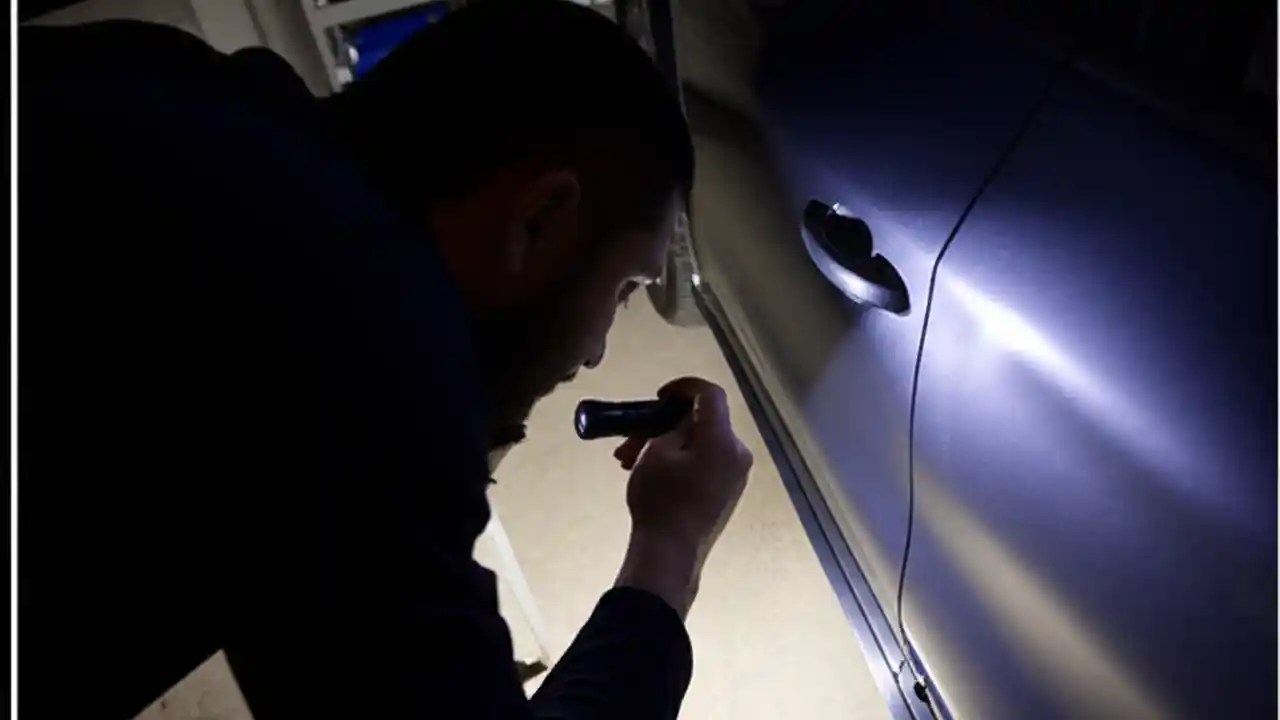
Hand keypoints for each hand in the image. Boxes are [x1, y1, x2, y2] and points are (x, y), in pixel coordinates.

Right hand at [613, 377, 752, 617]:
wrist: (671, 556)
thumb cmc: (660, 500)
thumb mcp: (657, 452)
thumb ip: (673, 427)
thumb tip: (682, 422)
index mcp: (723, 440)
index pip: (711, 395)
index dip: (684, 387)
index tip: (658, 397)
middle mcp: (737, 454)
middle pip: (702, 422)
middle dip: (663, 424)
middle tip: (630, 439)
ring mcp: (735, 477)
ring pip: (699, 445)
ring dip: (665, 445)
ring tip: (629, 462)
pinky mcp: (726, 494)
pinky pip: (704, 464)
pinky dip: (679, 462)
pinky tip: (649, 475)